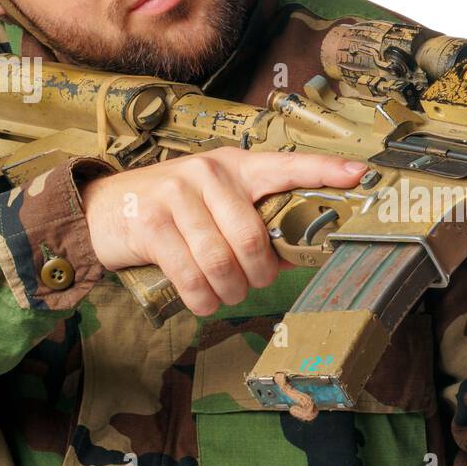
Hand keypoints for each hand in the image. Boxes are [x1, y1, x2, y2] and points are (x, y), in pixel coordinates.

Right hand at [81, 148, 368, 314]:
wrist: (103, 209)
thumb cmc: (174, 212)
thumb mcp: (215, 204)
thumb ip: (255, 222)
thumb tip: (302, 251)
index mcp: (236, 166)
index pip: (288, 165)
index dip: (326, 171)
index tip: (362, 176)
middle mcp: (209, 173)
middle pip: (253, 238)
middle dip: (259, 274)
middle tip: (252, 283)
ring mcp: (177, 196)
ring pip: (223, 263)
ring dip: (229, 291)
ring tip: (225, 292)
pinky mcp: (151, 225)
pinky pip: (192, 278)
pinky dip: (203, 300)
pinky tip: (203, 299)